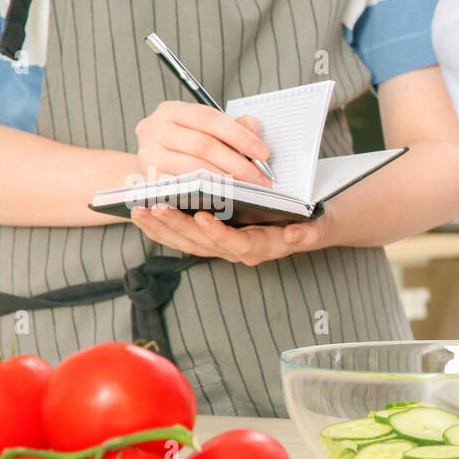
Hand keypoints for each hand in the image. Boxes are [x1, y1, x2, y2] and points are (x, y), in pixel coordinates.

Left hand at [130, 206, 324, 265]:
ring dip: (162, 229)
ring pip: (188, 243)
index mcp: (262, 246)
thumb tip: (299, 235)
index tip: (201, 217)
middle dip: (178, 226)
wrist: (307, 227)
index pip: (236, 242)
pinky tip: (143, 215)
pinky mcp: (211, 240)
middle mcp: (239, 251)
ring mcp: (223, 247)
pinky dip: (162, 229)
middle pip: (203, 243)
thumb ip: (309, 232)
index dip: (218, 232)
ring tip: (140, 210)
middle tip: (156, 207)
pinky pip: (182, 239)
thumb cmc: (311, 222)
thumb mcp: (318, 225)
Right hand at [135, 101, 271, 186]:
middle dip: (237, 163)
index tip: (263, 153)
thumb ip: (231, 127)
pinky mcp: (149, 180)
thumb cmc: (185, 147)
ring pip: (193, 169)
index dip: (239, 136)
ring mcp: (148, 155)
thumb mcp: (205, 131)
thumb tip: (253, 126)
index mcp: (171, 111)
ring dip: (226, 181)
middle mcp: (154, 129)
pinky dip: (207, 193)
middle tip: (260, 179)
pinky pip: (183, 188)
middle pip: (202, 145)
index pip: (209, 119)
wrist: (152, 166)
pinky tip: (227, 198)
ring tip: (249, 190)